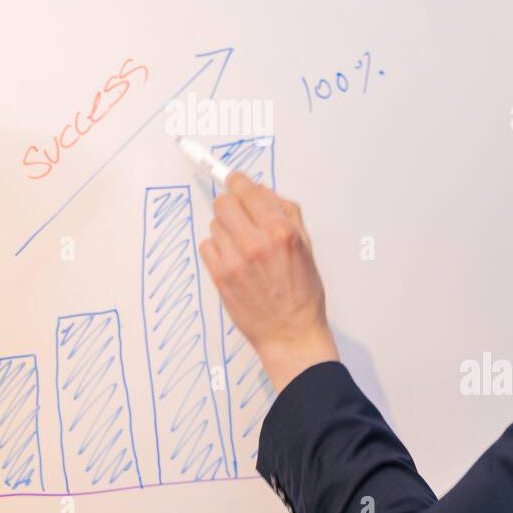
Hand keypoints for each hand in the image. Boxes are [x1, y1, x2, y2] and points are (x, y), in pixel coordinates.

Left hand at [198, 171, 339, 392]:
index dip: (239, 182)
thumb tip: (262, 191)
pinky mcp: (220, 277)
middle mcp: (256, 243)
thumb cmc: (302, 293)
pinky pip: (207, 246)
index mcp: (281, 231)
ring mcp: (235, 260)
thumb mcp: (306, 246)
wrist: (290, 333)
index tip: (235, 180)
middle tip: (240, 216)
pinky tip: (234, 261)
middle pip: (224, 202)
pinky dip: (217, 249)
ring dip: (226, 230)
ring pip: (215, 224)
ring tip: (243, 248)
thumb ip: (285, 213)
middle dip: (232, 205)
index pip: (247, 190)